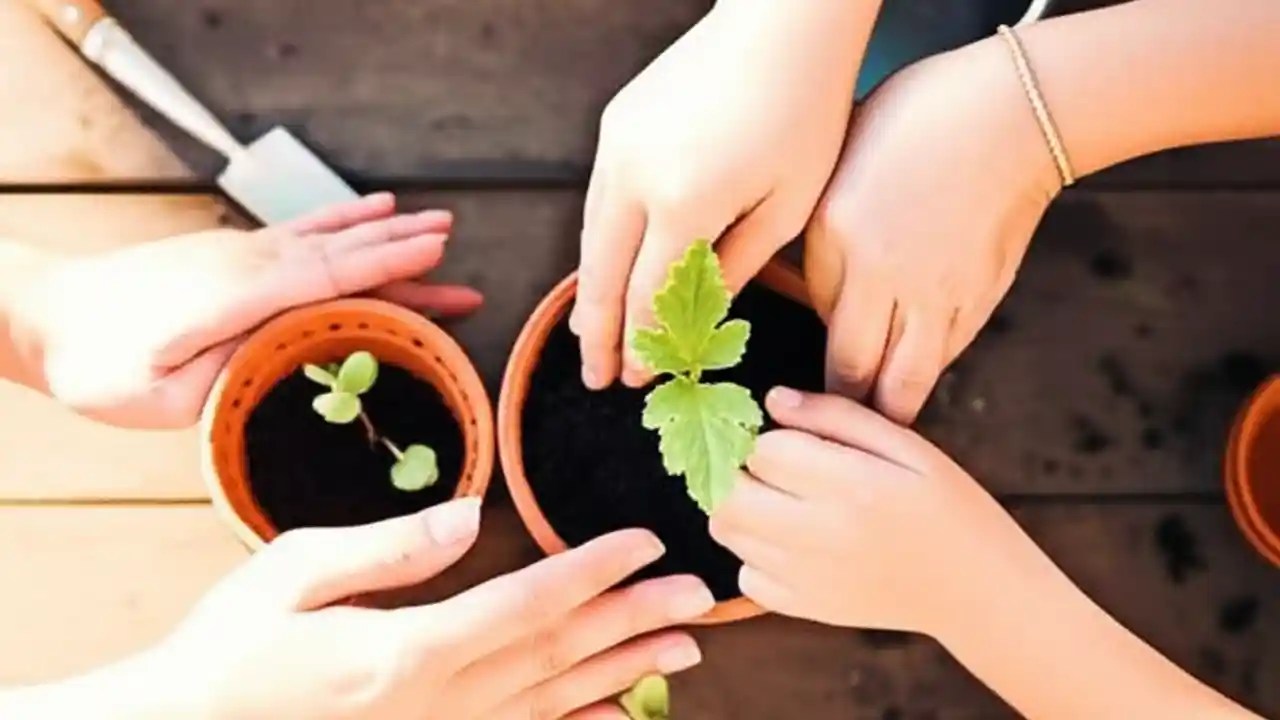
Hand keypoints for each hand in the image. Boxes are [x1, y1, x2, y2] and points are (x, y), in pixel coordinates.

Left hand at [11, 193, 482, 427]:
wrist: (47, 314)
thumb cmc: (100, 363)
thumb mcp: (163, 397)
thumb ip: (233, 377)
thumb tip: (294, 364)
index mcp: (237, 298)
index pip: (328, 275)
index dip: (386, 266)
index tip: (438, 253)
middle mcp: (247, 264)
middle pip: (339, 252)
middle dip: (402, 246)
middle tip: (455, 240)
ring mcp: (241, 252)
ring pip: (327, 238)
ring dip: (383, 232)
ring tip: (436, 224)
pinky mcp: (233, 252)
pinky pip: (303, 233)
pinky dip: (342, 222)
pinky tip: (370, 214)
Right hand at [140, 500, 710, 719]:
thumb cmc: (229, 650)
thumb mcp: (291, 574)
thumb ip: (387, 549)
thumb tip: (465, 515)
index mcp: (406, 652)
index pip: (526, 603)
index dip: (593, 571)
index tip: (645, 541)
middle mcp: (437, 705)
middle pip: (558, 655)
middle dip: (634, 619)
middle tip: (700, 594)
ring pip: (554, 703)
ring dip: (625, 672)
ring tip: (685, 648)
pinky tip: (625, 719)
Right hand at [572, 1, 863, 388]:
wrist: (783, 21)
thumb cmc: (805, 110)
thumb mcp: (786, 204)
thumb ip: (735, 266)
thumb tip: (698, 316)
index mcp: (684, 200)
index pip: (649, 296)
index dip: (643, 345)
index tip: (641, 380)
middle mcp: (634, 174)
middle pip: (602, 275)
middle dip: (596, 333)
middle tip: (593, 377)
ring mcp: (618, 145)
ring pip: (591, 237)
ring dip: (591, 290)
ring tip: (589, 333)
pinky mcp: (617, 123)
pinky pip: (599, 199)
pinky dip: (599, 243)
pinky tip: (607, 267)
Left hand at [709, 387, 1037, 635]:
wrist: (976, 590)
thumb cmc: (947, 506)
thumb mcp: (908, 446)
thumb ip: (837, 417)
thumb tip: (773, 400)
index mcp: (853, 486)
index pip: (764, 449)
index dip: (770, 434)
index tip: (791, 437)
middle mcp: (821, 535)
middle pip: (730, 493)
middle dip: (741, 469)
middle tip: (773, 466)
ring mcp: (808, 578)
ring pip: (727, 532)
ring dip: (743, 507)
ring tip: (782, 500)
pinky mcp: (804, 608)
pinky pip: (745, 576)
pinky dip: (755, 555)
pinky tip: (791, 541)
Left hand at [805, 39, 1060, 422]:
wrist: (1011, 114)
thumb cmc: (917, 122)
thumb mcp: (840, 167)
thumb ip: (820, 238)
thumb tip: (810, 293)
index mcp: (844, 241)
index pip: (817, 324)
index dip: (808, 355)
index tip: (794, 385)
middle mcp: (890, 280)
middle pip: (860, 378)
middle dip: (841, 411)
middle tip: (826, 428)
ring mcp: (942, 296)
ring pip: (909, 383)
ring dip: (886, 406)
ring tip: (869, 419)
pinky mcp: (982, 299)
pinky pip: (946, 356)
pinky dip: (924, 370)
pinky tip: (911, 368)